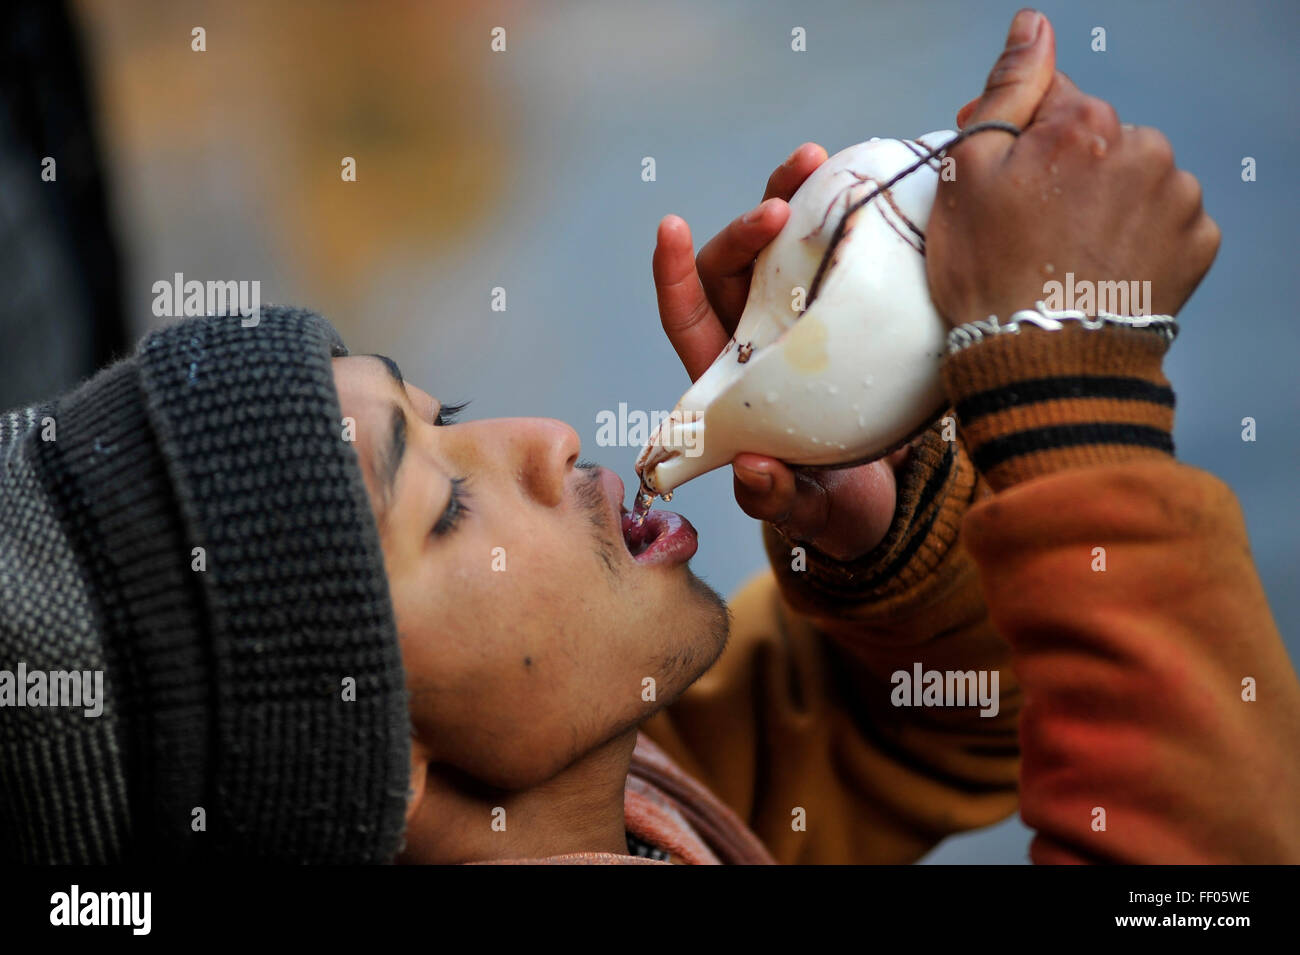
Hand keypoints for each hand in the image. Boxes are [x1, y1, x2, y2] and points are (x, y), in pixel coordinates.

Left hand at [652, 144, 909, 561]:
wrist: (876, 499)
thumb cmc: (822, 505)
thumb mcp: (798, 508)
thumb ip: (772, 496)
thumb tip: (750, 468)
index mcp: (723, 378)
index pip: (686, 317)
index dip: (673, 273)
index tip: (672, 227)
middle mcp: (752, 338)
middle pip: (733, 267)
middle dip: (748, 227)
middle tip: (782, 206)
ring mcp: (796, 318)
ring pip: (782, 247)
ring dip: (792, 198)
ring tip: (818, 160)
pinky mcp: (839, 309)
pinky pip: (832, 254)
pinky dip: (841, 217)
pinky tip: (866, 185)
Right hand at [928, 9, 1219, 325]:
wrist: (1044, 361)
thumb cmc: (993, 273)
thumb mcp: (967, 173)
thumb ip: (1008, 89)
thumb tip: (1034, 26)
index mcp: (1084, 124)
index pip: (1054, 103)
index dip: (1020, 140)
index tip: (1002, 182)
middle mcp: (1143, 148)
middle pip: (1100, 142)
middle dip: (1070, 173)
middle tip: (1030, 231)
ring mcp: (1178, 198)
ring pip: (1136, 179)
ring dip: (1107, 204)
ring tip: (1067, 256)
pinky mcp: (1197, 244)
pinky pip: (1166, 222)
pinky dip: (1139, 238)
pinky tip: (1103, 268)